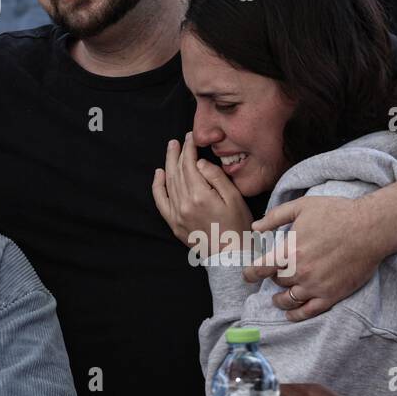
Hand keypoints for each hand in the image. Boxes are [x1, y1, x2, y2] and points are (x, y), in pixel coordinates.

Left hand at [153, 131, 252, 254]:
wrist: (231, 257)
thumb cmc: (238, 227)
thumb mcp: (235, 199)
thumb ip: (216, 178)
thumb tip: (199, 163)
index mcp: (200, 196)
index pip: (190, 165)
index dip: (189, 149)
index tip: (191, 137)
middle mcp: (184, 204)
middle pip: (177, 172)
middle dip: (178, 153)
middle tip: (179, 140)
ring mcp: (177, 215)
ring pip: (169, 182)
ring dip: (169, 164)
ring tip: (171, 149)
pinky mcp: (174, 224)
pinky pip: (161, 201)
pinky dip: (157, 186)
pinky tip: (158, 174)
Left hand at [245, 196, 383, 320]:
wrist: (370, 228)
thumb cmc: (336, 213)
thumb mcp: (302, 206)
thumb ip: (275, 216)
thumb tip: (255, 227)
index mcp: (290, 250)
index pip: (261, 269)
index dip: (250, 274)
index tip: (247, 276)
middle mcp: (300, 271)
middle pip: (277, 282)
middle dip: (273, 278)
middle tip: (275, 274)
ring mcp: (316, 285)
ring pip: (289, 299)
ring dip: (280, 300)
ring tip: (277, 299)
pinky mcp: (332, 295)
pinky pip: (309, 311)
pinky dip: (296, 314)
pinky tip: (291, 313)